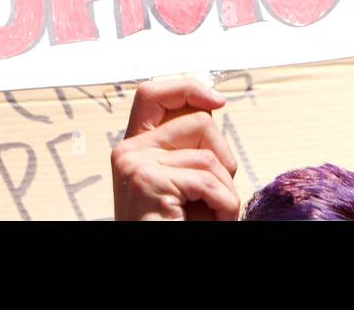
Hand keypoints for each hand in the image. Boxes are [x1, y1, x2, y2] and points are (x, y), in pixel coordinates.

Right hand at [111, 78, 240, 220]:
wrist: (156, 264)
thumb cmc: (173, 227)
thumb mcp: (181, 182)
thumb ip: (185, 148)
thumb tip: (212, 107)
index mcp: (134, 149)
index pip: (152, 93)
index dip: (187, 88)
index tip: (217, 101)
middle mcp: (128, 151)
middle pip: (198, 121)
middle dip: (224, 156)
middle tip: (218, 192)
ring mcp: (135, 164)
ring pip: (209, 155)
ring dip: (226, 190)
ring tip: (214, 214)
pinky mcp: (149, 180)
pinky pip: (209, 180)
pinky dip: (224, 205)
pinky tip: (213, 221)